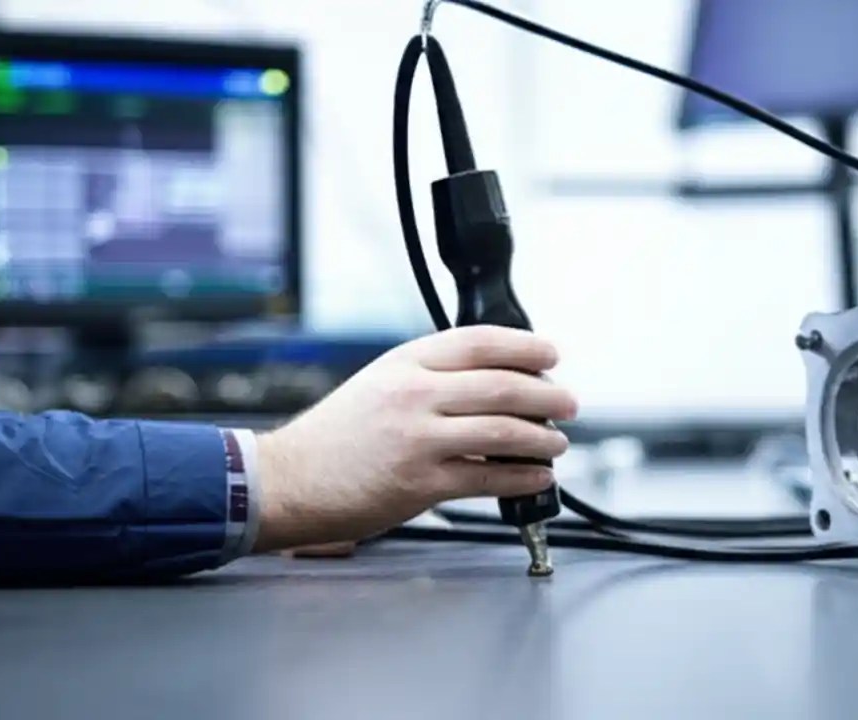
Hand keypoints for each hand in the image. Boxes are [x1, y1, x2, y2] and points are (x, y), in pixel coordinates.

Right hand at [251, 326, 577, 551]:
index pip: (479, 342)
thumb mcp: (378, 384)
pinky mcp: (421, 483)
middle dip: (547, 395)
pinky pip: (488, 476)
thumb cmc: (334, 437)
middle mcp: (413, 395)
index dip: (525, 346)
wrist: (289, 479)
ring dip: (541, 438)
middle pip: (502, 386)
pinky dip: (522, 476)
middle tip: (567, 403)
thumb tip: (493, 381)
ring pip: (502, 431)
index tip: (550, 354)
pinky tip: (536, 475)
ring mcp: (418, 440)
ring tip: (556, 443)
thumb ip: (429, 378)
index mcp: (404, 364)